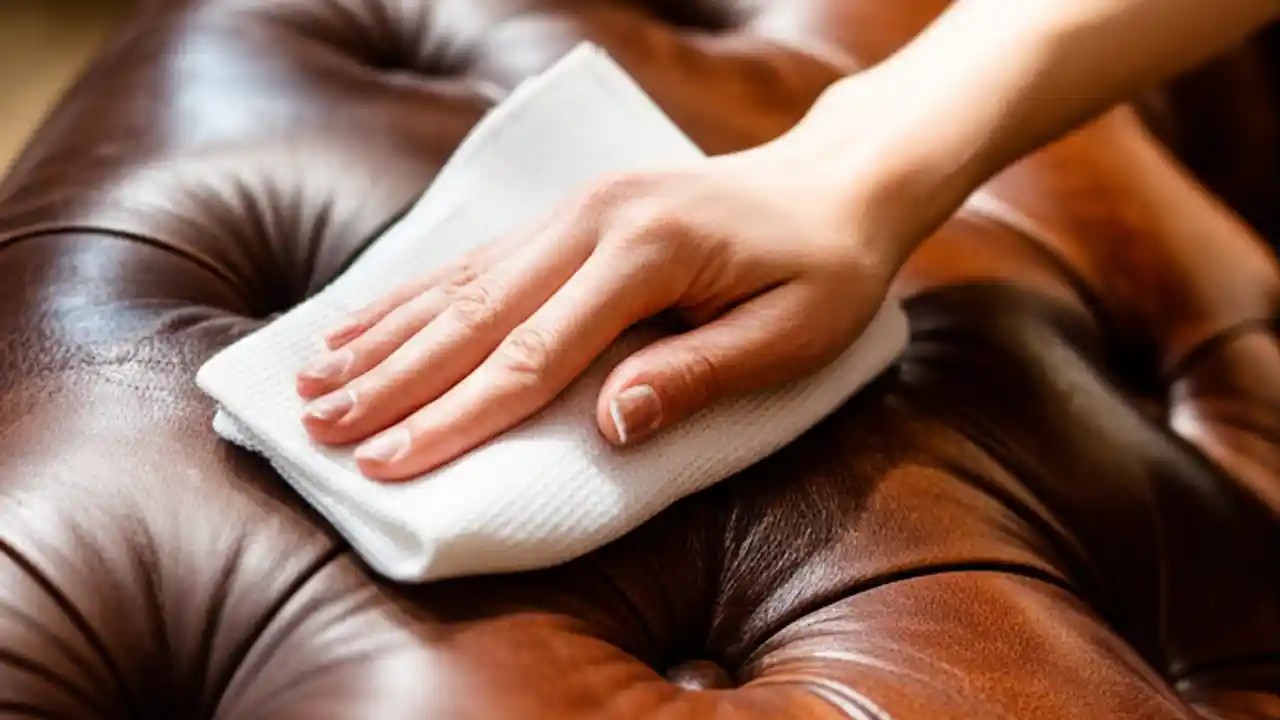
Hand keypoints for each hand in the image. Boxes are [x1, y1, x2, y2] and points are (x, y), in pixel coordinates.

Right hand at [295, 99, 921, 480]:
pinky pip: (477, 258)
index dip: (457, 417)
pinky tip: (365, 321)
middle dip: (392, 380)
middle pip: (473, 314)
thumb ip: (696, 374)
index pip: (532, 354)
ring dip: (384, 334)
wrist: (835, 182)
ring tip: (314, 380)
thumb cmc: (824, 270)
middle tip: (318, 429)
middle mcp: (592, 221)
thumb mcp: (789, 334)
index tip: (388, 464)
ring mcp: (574, 210)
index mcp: (644, 252)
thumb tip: (607, 424)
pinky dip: (414, 294)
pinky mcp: (569, 214)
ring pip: (459, 281)